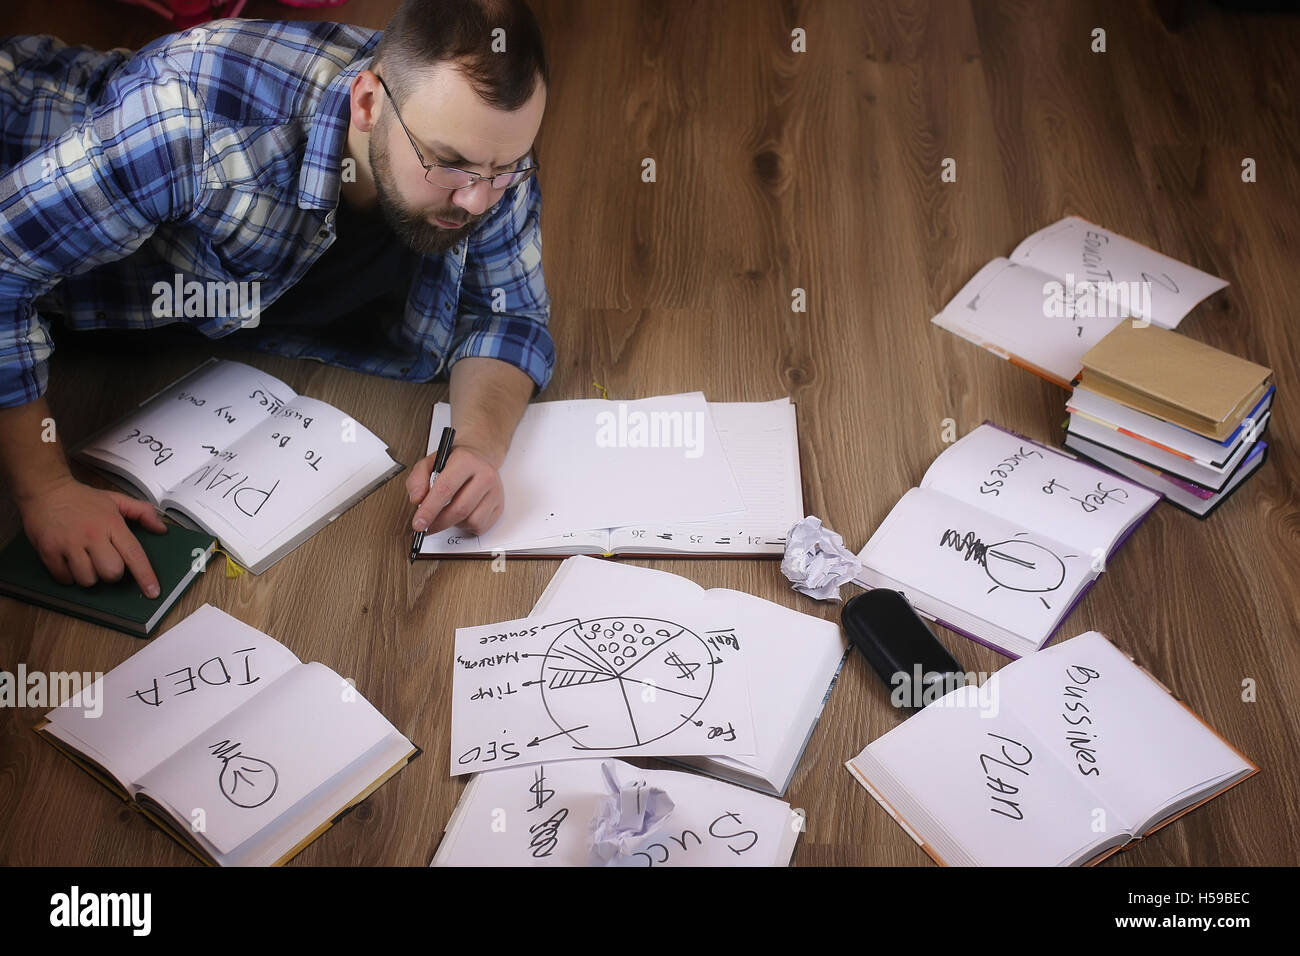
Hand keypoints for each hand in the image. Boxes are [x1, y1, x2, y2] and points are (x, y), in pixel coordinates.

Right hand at [17, 474, 166, 595]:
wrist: (46, 490)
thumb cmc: (81, 499)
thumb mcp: (116, 499)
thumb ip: (142, 512)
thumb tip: (161, 529)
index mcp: (112, 524)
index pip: (134, 554)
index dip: (145, 576)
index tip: (153, 591)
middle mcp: (92, 535)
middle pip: (111, 573)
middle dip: (111, 573)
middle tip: (104, 560)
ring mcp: (69, 544)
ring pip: (88, 579)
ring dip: (88, 575)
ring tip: (84, 559)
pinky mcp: (49, 551)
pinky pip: (65, 578)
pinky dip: (68, 576)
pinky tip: (69, 561)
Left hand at [406, 444, 504, 536]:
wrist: (479, 457)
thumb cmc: (453, 462)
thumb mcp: (429, 463)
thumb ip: (417, 480)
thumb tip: (417, 501)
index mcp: (465, 461)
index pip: (445, 489)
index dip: (429, 510)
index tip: (418, 524)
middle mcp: (484, 475)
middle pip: (459, 509)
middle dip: (439, 523)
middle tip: (426, 527)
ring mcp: (495, 491)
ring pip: (471, 521)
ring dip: (454, 523)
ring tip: (448, 513)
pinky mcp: (500, 505)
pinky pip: (480, 526)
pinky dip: (466, 526)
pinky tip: (462, 515)